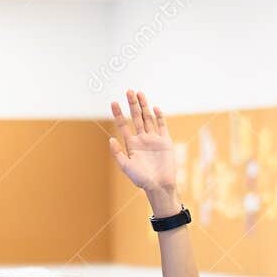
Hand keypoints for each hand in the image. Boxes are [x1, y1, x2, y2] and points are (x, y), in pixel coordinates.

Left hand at [109, 89, 178, 205]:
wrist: (160, 186)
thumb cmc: (142, 179)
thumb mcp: (127, 167)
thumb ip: (118, 154)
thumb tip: (110, 139)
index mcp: (131, 144)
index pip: (123, 125)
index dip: (118, 114)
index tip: (113, 102)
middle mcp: (142, 139)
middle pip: (136, 117)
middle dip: (132, 105)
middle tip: (128, 91)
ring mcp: (154, 139)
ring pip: (148, 118)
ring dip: (144, 106)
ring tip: (139, 93)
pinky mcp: (165, 141)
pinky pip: (161, 126)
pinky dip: (159, 117)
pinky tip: (154, 108)